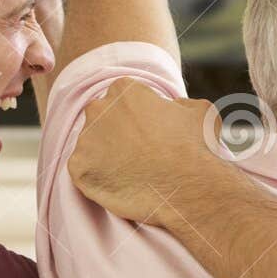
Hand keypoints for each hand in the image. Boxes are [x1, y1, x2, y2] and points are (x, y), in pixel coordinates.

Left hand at [67, 79, 235, 226]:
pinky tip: (120, 184)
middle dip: (115, 131)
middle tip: (137, 151)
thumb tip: (172, 107)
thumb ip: (178, 103)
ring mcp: (85, 140)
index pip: (123, 97)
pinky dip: (97, 177)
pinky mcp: (78, 168)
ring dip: (105, 154)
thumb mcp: (199, 110)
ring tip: (130, 171)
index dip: (137, 114)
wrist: (187, 188)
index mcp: (124, 90)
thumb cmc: (196, 147)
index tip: (149, 131)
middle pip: (102, 117)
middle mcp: (98, 109)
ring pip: (91, 144)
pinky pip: (83, 170)